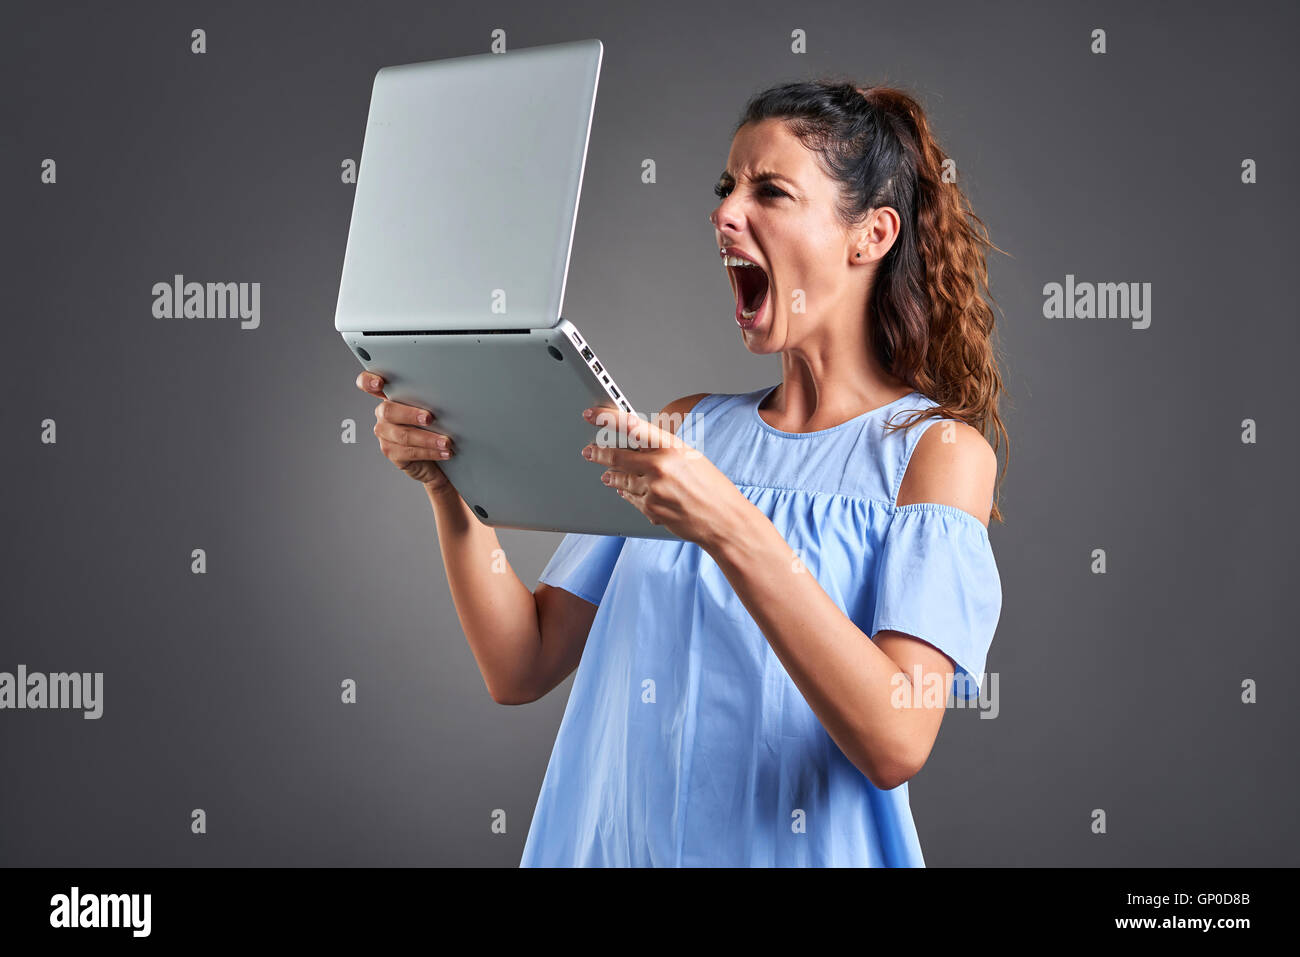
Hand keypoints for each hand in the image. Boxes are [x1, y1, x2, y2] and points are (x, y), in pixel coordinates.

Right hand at [356, 372, 455, 491]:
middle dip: (410, 414)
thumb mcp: (432, 407)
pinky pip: (410, 452)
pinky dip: (430, 452)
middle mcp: (383, 414)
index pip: (368, 384)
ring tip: (446, 441)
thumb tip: (443, 394)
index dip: (368, 381)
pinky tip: (444, 452)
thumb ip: (428, 398)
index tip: (380, 384)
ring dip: (428, 438)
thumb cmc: (436, 425)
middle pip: (388, 411)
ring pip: (402, 435)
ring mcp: (385, 434)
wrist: (437, 456)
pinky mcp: (392, 452)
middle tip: (429, 418)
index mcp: (390, 396)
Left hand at [580, 406, 747, 546]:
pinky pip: (629, 498)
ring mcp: (653, 490)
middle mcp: (660, 467)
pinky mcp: (650, 510)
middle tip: (588, 451)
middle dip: (597, 453)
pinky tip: (624, 491)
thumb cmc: (711, 486)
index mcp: (671, 447)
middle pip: (616, 456)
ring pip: (619, 480)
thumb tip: (632, 444)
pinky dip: (625, 493)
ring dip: (611, 476)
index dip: (606, 418)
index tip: (590, 414)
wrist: (724, 520)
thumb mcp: (689, 457)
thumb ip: (661, 449)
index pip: (631, 425)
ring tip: (606, 475)